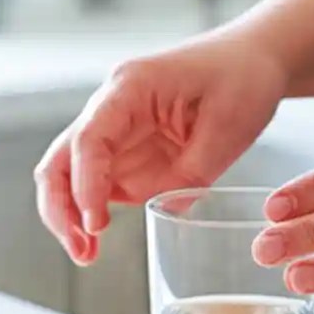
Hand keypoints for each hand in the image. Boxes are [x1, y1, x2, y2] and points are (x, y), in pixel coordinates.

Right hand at [35, 33, 287, 263]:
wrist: (253, 59)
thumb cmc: (241, 77)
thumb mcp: (229, 128)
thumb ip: (192, 173)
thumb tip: (163, 212)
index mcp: (130, 88)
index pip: (90, 140)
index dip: (86, 185)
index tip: (96, 225)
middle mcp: (110, 111)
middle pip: (61, 160)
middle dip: (61, 208)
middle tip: (81, 250)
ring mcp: (115, 136)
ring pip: (68, 178)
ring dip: (69, 217)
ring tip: (86, 255)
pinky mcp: (126, 156)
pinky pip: (95, 189)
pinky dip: (89, 217)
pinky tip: (96, 244)